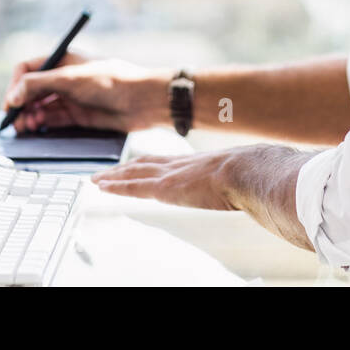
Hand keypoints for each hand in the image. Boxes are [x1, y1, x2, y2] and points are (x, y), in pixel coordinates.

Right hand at [2, 51, 169, 133]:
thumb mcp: (70, 79)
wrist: (142, 101)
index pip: (28, 69)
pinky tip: (37, 129)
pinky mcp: (78, 116)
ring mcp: (70, 97)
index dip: (16, 84)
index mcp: (62, 60)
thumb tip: (13, 96)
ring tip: (26, 127)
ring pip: (40, 107)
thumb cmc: (111, 81)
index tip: (11, 102)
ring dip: (30, 116)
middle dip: (21, 104)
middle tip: (16, 121)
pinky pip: (53, 120)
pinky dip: (42, 124)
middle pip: (32, 90)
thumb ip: (39, 85)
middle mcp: (64, 78)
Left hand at [90, 151, 238, 209]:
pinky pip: (133, 187)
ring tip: (98, 178)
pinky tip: (103, 186)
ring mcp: (170, 175)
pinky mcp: (165, 188)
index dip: (148, 163)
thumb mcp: (242, 175)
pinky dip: (116, 186)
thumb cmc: (251, 175)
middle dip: (125, 167)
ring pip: (134, 172)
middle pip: (144, 163)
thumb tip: (249, 186)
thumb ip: (238, 180)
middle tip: (108, 171)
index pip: (165, 161)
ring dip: (114, 175)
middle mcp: (179, 164)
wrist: (248, 171)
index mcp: (197, 162)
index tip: (136, 164)